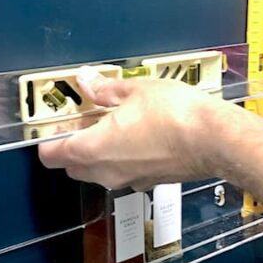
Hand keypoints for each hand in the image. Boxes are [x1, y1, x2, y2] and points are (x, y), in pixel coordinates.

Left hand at [38, 66, 233, 189]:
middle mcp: (105, 172)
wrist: (214, 140)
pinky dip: (122, 158)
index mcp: (91, 149)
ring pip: (98, 171)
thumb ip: (104, 89)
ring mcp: (128, 180)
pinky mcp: (149, 181)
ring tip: (113, 122)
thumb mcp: (134, 90)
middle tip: (84, 119)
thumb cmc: (175, 115)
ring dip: (97, 152)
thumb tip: (87, 81)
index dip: (48, 138)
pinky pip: (124, 172)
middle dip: (72, 145)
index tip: (55, 122)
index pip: (50, 155)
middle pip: (72, 166)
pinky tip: (138, 135)